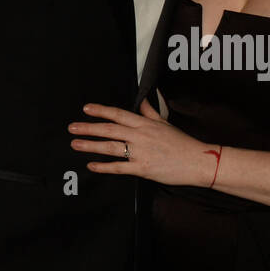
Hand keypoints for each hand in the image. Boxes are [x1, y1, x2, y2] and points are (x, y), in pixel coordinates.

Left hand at [68, 99, 217, 185]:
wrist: (197, 161)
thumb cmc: (182, 143)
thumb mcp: (165, 123)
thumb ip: (149, 112)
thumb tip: (141, 101)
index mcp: (145, 124)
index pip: (119, 114)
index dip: (101, 111)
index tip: (86, 108)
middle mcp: (140, 136)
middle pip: (110, 129)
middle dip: (89, 127)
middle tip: (72, 127)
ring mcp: (141, 152)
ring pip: (111, 147)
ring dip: (91, 145)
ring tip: (75, 144)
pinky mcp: (143, 169)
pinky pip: (119, 167)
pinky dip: (104, 167)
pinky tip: (92, 166)